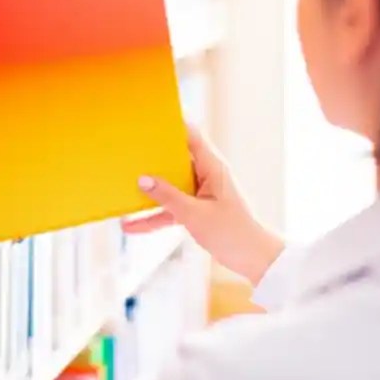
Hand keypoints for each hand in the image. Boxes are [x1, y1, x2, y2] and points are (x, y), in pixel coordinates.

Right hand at [125, 126, 284, 284]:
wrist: (256, 260)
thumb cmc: (234, 233)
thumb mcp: (195, 215)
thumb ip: (168, 197)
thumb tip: (143, 179)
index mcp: (213, 167)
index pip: (192, 136)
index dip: (173, 124)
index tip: (151, 119)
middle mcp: (207, 175)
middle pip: (176, 160)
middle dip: (153, 158)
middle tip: (128, 153)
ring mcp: (202, 193)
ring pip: (171, 186)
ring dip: (150, 192)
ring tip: (123, 190)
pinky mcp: (198, 211)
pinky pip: (172, 208)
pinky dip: (156, 215)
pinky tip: (132, 226)